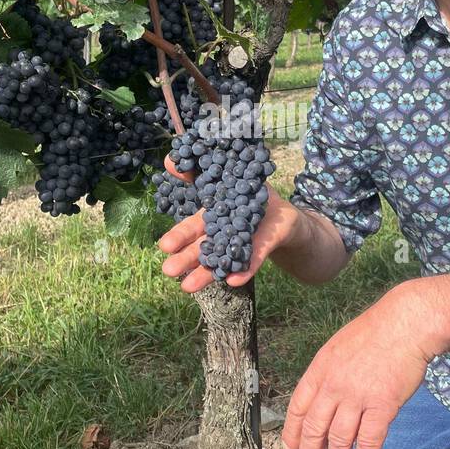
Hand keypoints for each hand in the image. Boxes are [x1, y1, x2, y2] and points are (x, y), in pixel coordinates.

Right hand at [157, 153, 301, 293]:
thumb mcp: (228, 178)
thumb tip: (170, 160)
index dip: (179, 236)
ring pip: (222, 259)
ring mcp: (242, 244)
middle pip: (204, 247)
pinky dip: (244, 269)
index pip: (193, 226)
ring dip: (206, 273)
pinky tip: (233, 281)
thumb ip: (201, 173)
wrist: (285, 215)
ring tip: (187, 287)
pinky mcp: (263, 249)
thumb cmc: (253, 195)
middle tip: (168, 270)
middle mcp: (224, 234)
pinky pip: (253, 259)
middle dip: (186, 259)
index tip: (164, 246)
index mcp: (214, 215)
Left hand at [282, 283, 441, 448]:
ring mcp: (358, 397)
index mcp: (320, 370)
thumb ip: (328, 374)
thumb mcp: (338, 347)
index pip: (298, 407)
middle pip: (315, 429)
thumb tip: (322, 401)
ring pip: (340, 440)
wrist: (406, 324)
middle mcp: (334, 386)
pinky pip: (370, 440)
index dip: (292, 433)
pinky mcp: (383, 405)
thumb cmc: (374, 333)